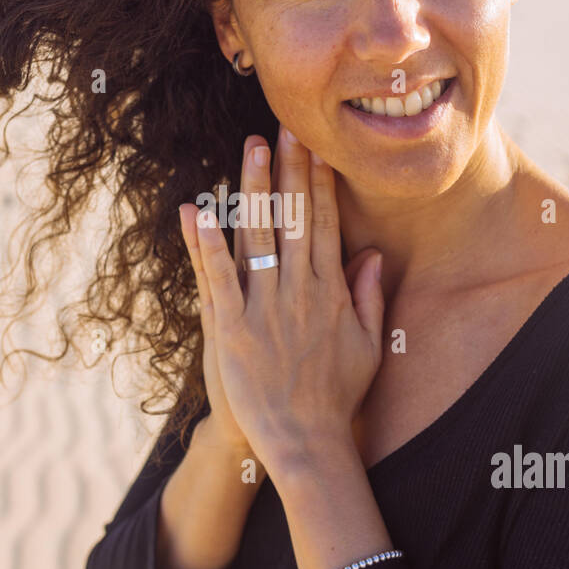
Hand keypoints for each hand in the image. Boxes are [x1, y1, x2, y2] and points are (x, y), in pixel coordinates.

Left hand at [177, 127, 385, 475]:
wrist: (305, 441)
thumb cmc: (337, 396)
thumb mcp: (367, 345)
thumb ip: (368, 297)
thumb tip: (369, 254)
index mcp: (333, 292)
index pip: (327, 223)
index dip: (321, 182)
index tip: (317, 146)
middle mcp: (301, 292)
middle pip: (296, 218)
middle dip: (290, 169)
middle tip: (284, 126)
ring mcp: (266, 308)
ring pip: (259, 237)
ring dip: (254, 190)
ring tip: (250, 149)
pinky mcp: (233, 329)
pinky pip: (219, 278)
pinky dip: (208, 244)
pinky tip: (198, 210)